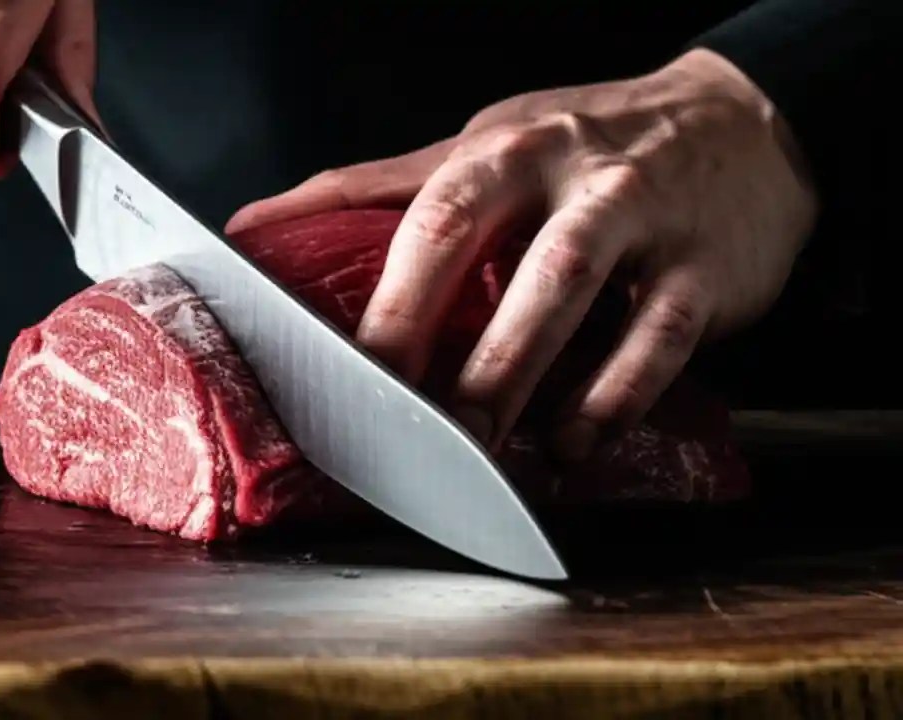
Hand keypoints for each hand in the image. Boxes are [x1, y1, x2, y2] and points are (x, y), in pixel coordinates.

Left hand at [225, 49, 817, 460]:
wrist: (743, 126)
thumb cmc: (588, 147)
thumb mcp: (488, 146)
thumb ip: (380, 188)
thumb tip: (260, 222)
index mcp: (504, 151)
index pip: (431, 219)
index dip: (388, 300)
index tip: (343, 373)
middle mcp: (570, 175)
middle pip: (497, 256)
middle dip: (446, 346)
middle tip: (403, 422)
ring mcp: (643, 216)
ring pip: (572, 291)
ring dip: (518, 375)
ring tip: (479, 444)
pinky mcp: (706, 269)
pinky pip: (659, 338)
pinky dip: (614, 397)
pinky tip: (574, 442)